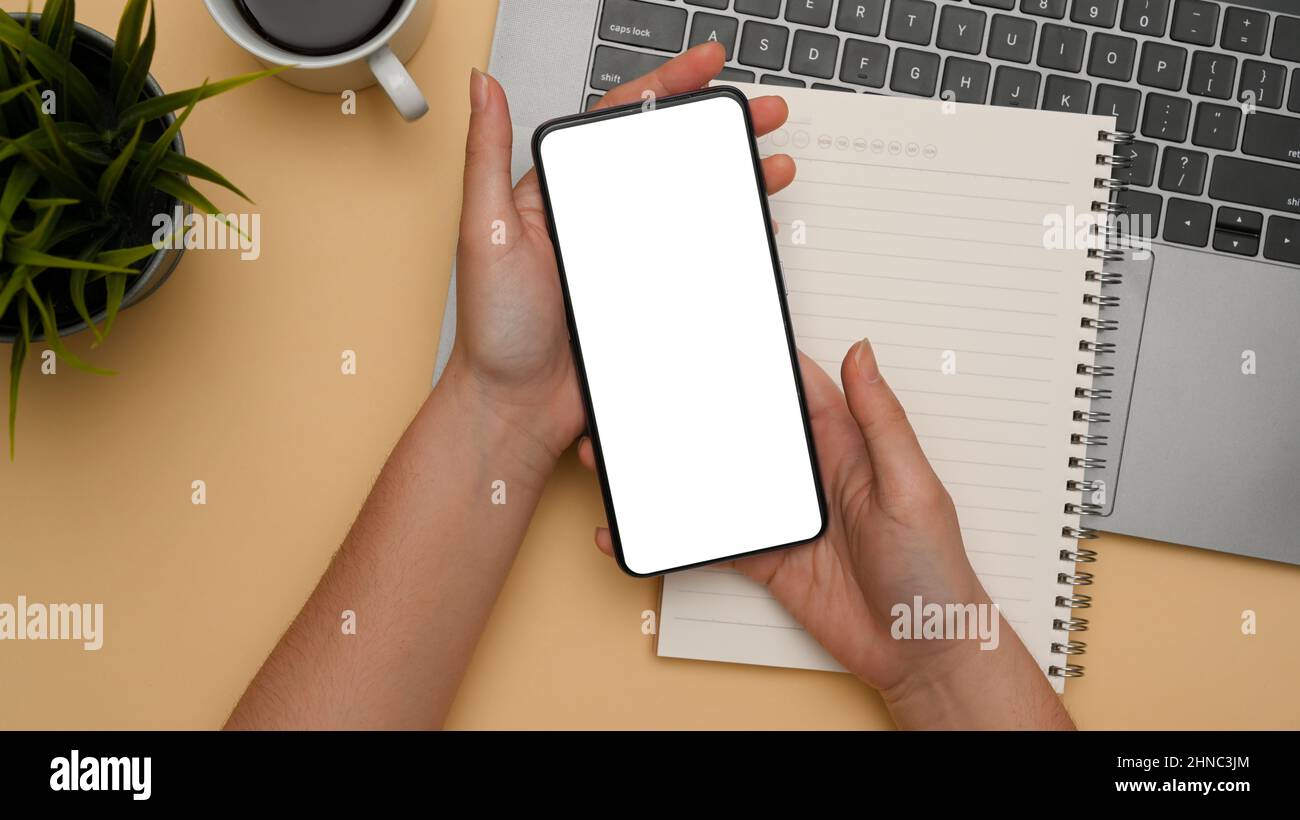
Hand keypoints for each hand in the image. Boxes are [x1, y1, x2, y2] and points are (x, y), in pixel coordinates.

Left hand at [442, 42, 795, 473]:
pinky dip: (728, 238)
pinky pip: (695, 258)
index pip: (619, 120)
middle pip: (667, 156)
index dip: (667, 85)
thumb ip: (486, 154)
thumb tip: (484, 86)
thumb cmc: (494, 327)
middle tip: (762, 113)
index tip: (706, 64)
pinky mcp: (647, 297)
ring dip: (733, 178)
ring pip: (689, 203)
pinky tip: (753, 228)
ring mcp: (626, 259)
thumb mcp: (484, 230)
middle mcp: (597, 218)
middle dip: (718, 128)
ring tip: (774, 165)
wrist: (517, 407)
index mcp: (560, 192)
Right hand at [585, 342, 1073, 727]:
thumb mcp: (913, 488)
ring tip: (636, 457)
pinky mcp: (770, 562)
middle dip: (707, 415)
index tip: (724, 341)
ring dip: (685, 472)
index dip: (767, 367)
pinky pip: (718, 541)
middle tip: (656, 395)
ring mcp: (789, 521)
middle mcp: (816, 479)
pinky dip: (683, 534)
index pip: (803, 394)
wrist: (923, 656)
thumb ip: (883, 421)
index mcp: (852, 450)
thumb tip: (862, 354)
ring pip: (726, 484)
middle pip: (753, 435)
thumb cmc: (935, 572)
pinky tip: (651, 526)